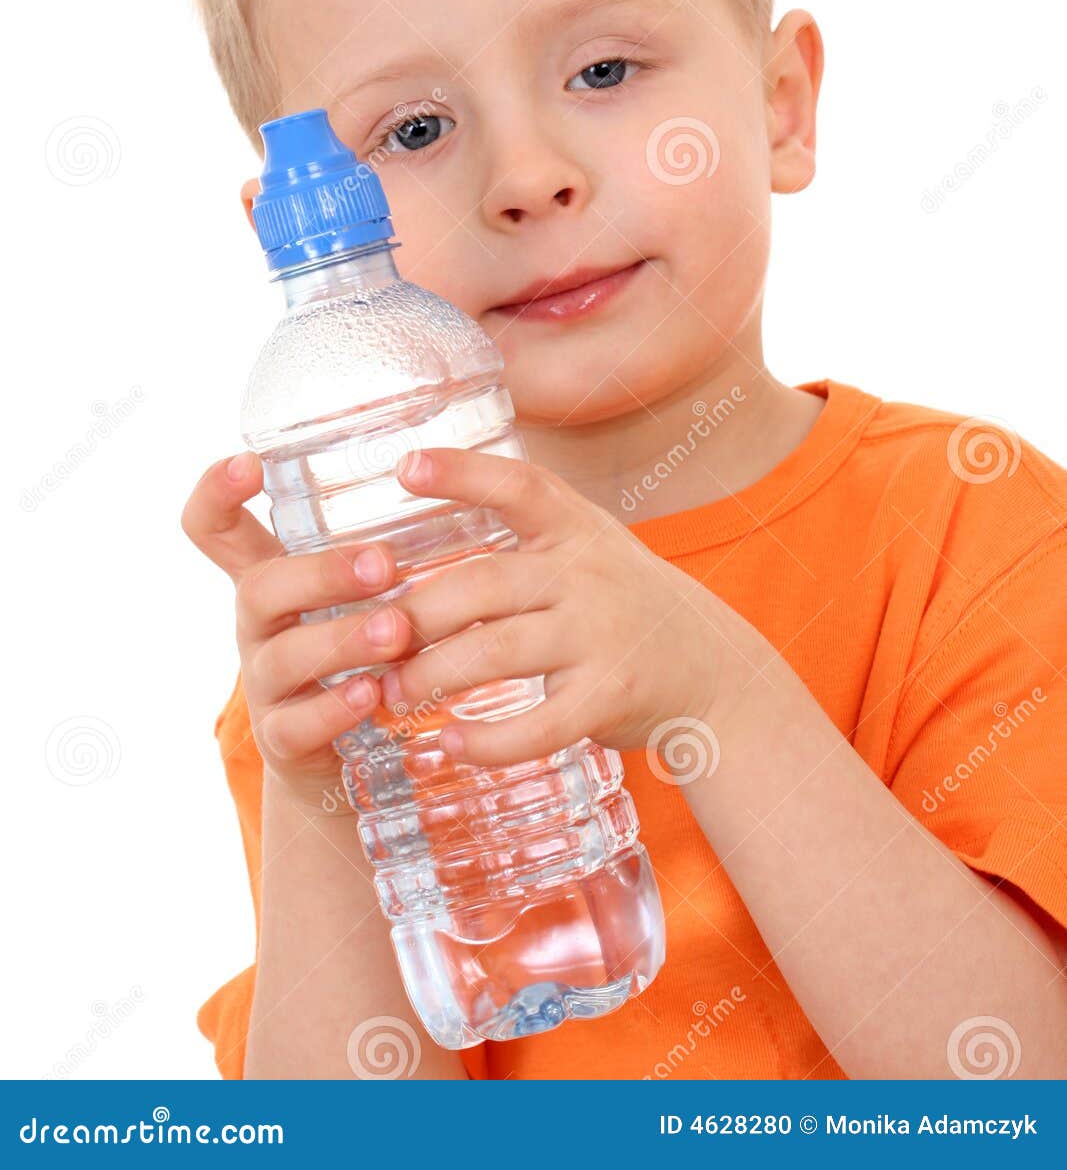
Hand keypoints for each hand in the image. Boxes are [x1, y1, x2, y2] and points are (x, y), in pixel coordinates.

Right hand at [181, 451, 417, 815]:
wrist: (344, 755)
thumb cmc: (362, 646)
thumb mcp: (358, 593)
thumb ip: (383, 546)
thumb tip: (453, 479)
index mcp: (269, 577)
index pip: (214, 528)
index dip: (216, 493)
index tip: (249, 463)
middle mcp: (257, 626)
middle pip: (257, 588)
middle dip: (321, 573)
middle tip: (385, 564)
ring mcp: (265, 684)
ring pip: (283, 657)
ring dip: (342, 640)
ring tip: (396, 631)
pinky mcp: (282, 739)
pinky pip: (297, 725)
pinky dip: (334, 708)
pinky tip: (371, 694)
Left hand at [377, 447, 740, 766]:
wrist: (712, 670)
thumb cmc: (624, 607)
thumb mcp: (589, 550)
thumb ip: (523, 544)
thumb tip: (417, 555)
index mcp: (576, 530)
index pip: (518, 485)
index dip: (461, 472)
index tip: (404, 466)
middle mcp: (588, 575)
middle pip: (483, 583)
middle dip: (417, 615)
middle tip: (370, 640)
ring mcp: (601, 635)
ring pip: (499, 651)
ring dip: (434, 676)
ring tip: (393, 696)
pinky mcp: (611, 696)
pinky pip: (539, 723)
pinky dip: (490, 740)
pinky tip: (451, 744)